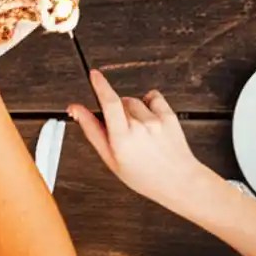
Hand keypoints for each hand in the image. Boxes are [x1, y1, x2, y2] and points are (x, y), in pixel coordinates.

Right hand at [67, 70, 215, 211]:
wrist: (179, 180)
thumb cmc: (144, 175)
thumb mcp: (110, 158)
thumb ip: (91, 130)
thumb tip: (76, 109)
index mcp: (122, 138)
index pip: (109, 102)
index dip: (100, 85)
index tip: (94, 75)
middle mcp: (140, 127)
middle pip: (119, 102)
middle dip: (116, 110)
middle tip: (123, 131)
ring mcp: (156, 120)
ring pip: (134, 100)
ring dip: (132, 109)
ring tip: (139, 130)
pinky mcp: (169, 116)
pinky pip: (153, 97)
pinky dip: (149, 104)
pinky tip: (150, 120)